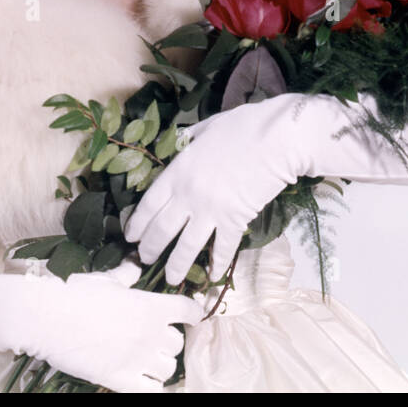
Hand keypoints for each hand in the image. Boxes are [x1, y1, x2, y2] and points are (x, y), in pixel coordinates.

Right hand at [16, 259, 204, 393]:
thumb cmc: (77, 294)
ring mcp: (139, 359)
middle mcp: (152, 333)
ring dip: (160, 365)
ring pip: (169, 368)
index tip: (192, 317)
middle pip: (178, 343)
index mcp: (151, 306)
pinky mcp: (122, 380)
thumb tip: (135, 266)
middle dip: (168, 341)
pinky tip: (142, 381)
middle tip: (153, 340)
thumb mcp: (106, 280)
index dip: (194, 313)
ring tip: (147, 362)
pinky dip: (151, 387)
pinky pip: (152, 391)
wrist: (51, 317)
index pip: (188, 310)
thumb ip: (126, 275)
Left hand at [122, 92, 325, 286]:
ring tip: (171, 279)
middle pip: (162, 228)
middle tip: (144, 260)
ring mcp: (211, 210)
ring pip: (187, 246)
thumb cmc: (243, 127)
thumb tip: (179, 143)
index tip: (131, 236)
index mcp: (178, 171)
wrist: (276, 139)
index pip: (149, 204)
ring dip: (176, 265)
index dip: (138, 223)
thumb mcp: (206, 127)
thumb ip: (188, 140)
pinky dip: (217, 264)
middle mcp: (189, 195)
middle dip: (151, 248)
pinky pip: (223, 248)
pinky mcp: (235, 220)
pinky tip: (212, 275)